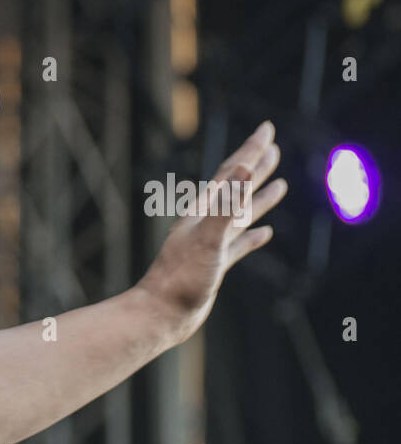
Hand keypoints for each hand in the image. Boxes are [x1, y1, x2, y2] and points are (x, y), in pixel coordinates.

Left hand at [134, 120, 287, 345]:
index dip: (252, 150)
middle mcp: (206, 223)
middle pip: (236, 188)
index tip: (268, 128)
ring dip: (259, 198)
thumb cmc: (181, 278)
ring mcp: (211, 245)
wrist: (161, 315)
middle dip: (256, 165)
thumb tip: (245, 169)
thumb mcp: (208, 238)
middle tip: (273, 145)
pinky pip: (239, 246)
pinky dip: (253, 236)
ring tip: (281, 184)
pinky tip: (266, 233)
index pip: (232, 172)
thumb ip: (227, 205)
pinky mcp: (214, 266)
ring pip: (240, 215)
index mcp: (203, 211)